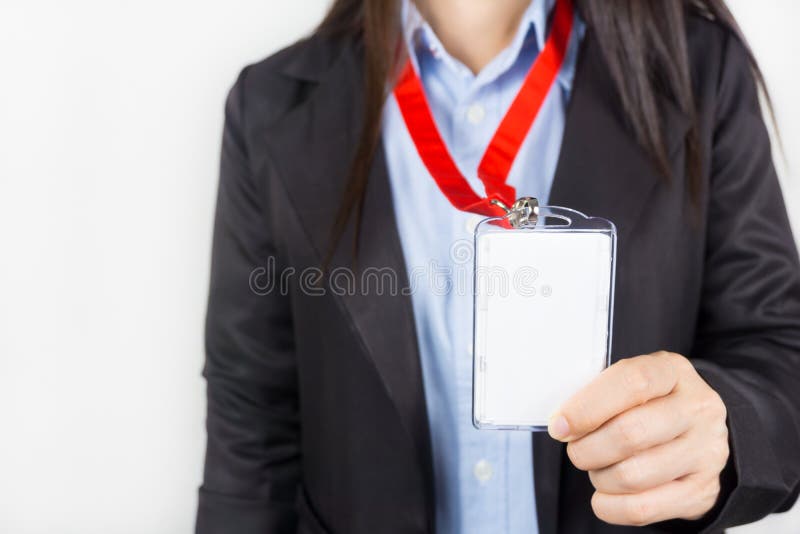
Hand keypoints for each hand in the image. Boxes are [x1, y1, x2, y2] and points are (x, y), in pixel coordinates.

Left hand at [548, 351, 728, 525]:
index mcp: (673, 371)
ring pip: (632, 475)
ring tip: (598, 467)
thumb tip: (563, 425)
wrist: (697, 432)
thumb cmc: (649, 403)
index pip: (631, 382)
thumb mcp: (629, 382)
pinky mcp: (702, 491)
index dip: (587, 407)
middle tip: (576, 450)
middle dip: (587, 448)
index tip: (560, 425)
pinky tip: (605, 494)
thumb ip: (599, 394)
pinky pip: (642, 508)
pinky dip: (610, 505)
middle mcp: (698, 409)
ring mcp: (706, 452)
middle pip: (630, 434)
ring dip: (599, 476)